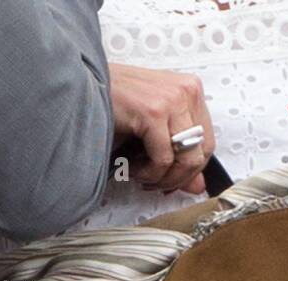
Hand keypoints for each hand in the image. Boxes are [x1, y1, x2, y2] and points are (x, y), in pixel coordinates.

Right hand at [110, 63, 214, 195]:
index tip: (171, 178)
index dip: (190, 169)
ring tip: (140, 173)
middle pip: (201, 153)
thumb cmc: (113, 102)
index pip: (207, 142)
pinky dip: (148, 172)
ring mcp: (172, 99)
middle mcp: (186, 90)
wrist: (80, 87)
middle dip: (177, 177)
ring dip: (162, 177)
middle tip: (155, 182)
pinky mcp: (154, 111)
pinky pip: (164, 159)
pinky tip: (131, 166)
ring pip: (187, 159)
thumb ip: (179, 157)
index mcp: (189, 90)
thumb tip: (199, 186)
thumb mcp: (154, 130)